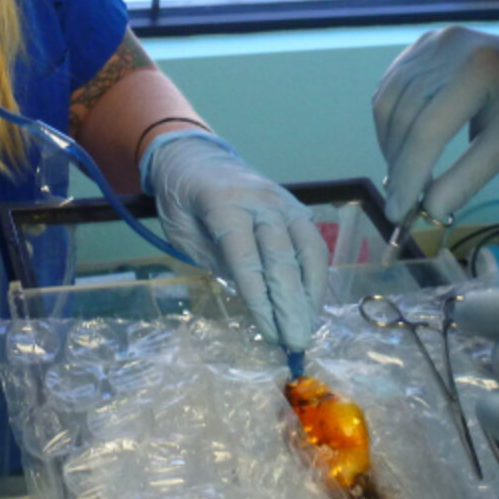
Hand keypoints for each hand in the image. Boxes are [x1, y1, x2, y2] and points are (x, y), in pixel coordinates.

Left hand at [141, 130, 328, 350]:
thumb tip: (254, 294)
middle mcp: (260, 200)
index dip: (260, 299)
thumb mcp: (182, 232)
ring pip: (308, 249)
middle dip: (291, 304)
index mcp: (224, 204)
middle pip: (282, 256)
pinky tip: (312, 303)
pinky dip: (316, 276)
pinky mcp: (296, 207)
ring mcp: (283, 201)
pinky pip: (313, 243)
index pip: (247, 258)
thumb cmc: (182, 201)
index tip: (271, 333)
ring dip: (311, 292)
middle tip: (297, 341)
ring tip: (308, 327)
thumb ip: (215, 259)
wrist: (196, 157)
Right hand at [373, 27, 498, 222]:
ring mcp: (431, 41)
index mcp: (478, 70)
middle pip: (403, 116)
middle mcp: (447, 47)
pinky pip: (391, 87)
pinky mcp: (422, 43)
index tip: (400, 213)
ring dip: (389, 144)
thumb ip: (468, 179)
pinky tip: (403, 144)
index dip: (409, 175)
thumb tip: (428, 211)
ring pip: (387, 102)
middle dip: (397, 164)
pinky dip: (390, 121)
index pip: (428, 130)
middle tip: (402, 200)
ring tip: (403, 174)